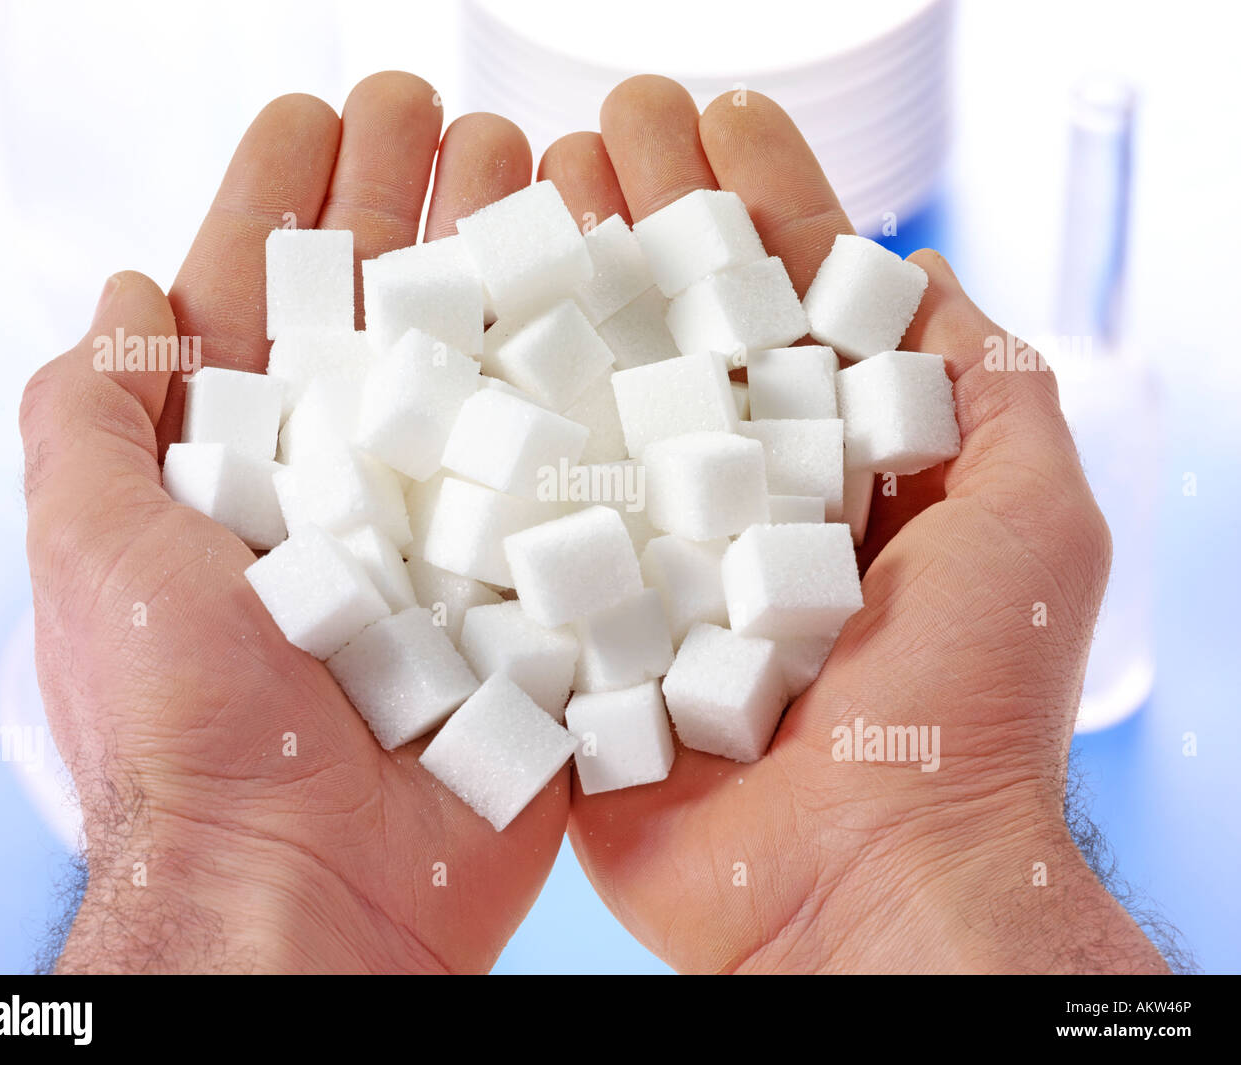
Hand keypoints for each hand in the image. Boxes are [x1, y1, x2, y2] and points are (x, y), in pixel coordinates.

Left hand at [21, 73, 560, 973]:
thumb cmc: (193, 734)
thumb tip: (120, 304)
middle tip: (451, 118)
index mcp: (251, 469)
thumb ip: (91, 424)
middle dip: (416, 204)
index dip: (290, 198)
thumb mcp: (96, 557)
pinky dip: (600, 390)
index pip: (271, 299)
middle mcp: (355, 487)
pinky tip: (621, 308)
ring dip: (512, 265)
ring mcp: (452, 533)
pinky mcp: (531, 589)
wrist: (313, 889)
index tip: (318, 116)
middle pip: (392, 314)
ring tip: (542, 171)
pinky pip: (577, 476)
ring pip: (490, 370)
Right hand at [540, 76, 1166, 973]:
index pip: (778, 305)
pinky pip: (512, 532)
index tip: (708, 118)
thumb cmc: (964, 711)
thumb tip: (922, 277)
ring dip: (549, 303)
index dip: (747, 207)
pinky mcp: (570, 634)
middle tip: (589, 131)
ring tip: (511, 198)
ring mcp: (641, 563)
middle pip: (669, 336)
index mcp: (826, 465)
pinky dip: (476, 447)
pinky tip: (439, 352)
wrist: (861, 887)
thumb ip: (989, 392)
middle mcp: (726, 500)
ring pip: (581, 410)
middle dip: (634, 224)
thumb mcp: (1030, 521)